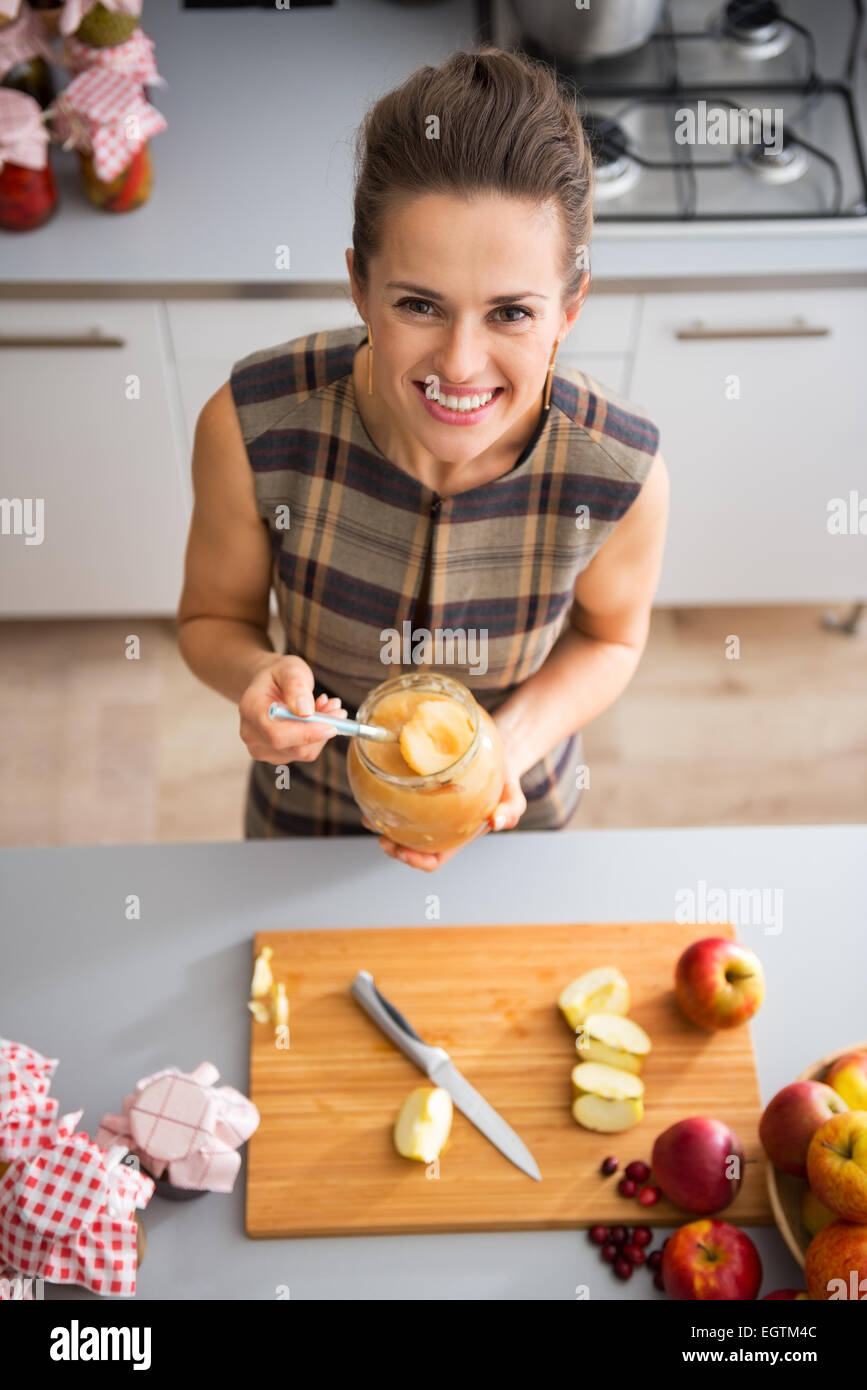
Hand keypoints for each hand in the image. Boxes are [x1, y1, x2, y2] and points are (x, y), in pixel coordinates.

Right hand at [238, 654, 346, 764]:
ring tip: (327, 706)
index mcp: (251, 710)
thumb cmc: (279, 675)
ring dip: (322, 732)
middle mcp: (252, 735)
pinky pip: (304, 752)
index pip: (277, 735)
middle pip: (293, 748)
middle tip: (336, 707)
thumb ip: (296, 687)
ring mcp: (262, 749)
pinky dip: (317, 736)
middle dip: (321, 730)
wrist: (269, 684)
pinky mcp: (277, 755)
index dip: (306, 734)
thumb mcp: (289, 669)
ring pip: (302, 752)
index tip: (332, 726)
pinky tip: (319, 717)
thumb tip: (306, 711)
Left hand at [362, 738, 526, 872]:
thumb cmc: (505, 780)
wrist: (499, 754)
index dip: (415, 861)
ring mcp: (429, 811)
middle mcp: (440, 828)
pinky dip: (386, 802)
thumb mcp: (513, 795)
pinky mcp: (422, 793)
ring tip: (369, 814)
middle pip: (410, 848)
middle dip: (392, 846)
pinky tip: (376, 792)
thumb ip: (510, 811)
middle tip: (378, 831)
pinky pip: (401, 803)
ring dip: (383, 825)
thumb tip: (497, 822)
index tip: (401, 850)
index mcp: (457, 836)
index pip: (433, 860)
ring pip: (400, 827)